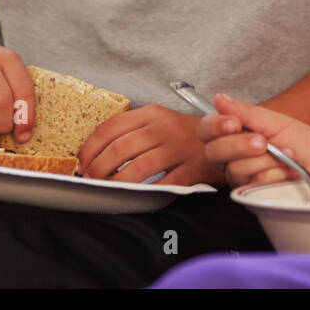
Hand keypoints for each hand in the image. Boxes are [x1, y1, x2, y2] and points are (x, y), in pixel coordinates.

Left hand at [77, 104, 222, 186]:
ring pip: (139, 167)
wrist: (228, 137)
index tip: (82, 162)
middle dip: (99, 168)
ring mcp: (179, 148)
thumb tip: (95, 152)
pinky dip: (146, 192)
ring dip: (117, 182)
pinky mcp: (193, 168)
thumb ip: (133, 130)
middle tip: (91, 180)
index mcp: (152, 113)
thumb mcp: (160, 120)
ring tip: (108, 189)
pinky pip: (163, 183)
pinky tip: (134, 196)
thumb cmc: (186, 134)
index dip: (91, 147)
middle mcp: (164, 127)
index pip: (111, 127)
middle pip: (121, 148)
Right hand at [194, 93, 309, 188]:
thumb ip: (245, 113)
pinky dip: (274, 174)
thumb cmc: (305, 142)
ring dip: (266, 160)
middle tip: (263, 142)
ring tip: (286, 155)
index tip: (234, 123)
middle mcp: (234, 157)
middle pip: (213, 152)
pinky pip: (253, 184)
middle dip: (240, 145)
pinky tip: (288, 170)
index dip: (214, 126)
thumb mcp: (275, 122)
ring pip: (235, 169)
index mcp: (236, 135)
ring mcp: (243, 177)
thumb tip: (218, 99)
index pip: (206, 130)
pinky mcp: (255, 195)